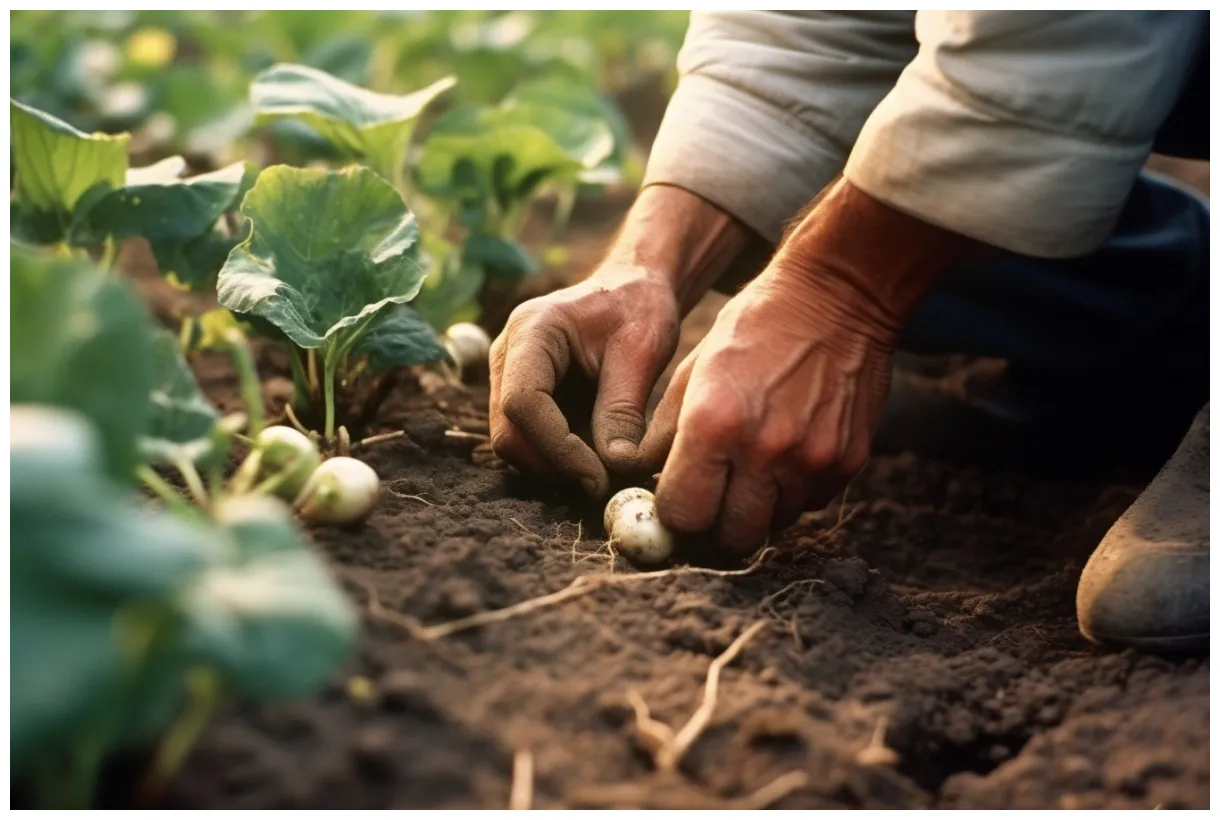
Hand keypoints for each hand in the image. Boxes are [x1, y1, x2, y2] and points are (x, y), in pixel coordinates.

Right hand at [489, 267, 680, 496]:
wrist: (631, 291)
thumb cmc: (639, 308)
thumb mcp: (642, 351)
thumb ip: (623, 409)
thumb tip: (616, 467)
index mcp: (532, 330)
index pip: (523, 402)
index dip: (558, 448)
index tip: (599, 478)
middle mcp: (507, 355)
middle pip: (509, 432)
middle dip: (555, 465)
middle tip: (605, 484)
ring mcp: (508, 377)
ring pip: (515, 443)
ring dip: (557, 467)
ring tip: (607, 469)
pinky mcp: (521, 397)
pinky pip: (529, 441)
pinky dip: (560, 459)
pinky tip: (597, 457)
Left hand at [639, 265, 898, 554]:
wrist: (837, 299)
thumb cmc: (754, 329)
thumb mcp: (692, 371)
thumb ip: (665, 434)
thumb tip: (645, 482)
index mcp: (715, 423)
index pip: (683, 514)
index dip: (674, 518)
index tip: (674, 509)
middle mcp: (765, 450)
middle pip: (732, 538)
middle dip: (714, 533)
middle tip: (710, 512)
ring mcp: (812, 460)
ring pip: (773, 525)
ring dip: (756, 512)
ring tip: (749, 474)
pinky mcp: (848, 462)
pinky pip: (810, 504)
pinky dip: (792, 494)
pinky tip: (785, 457)